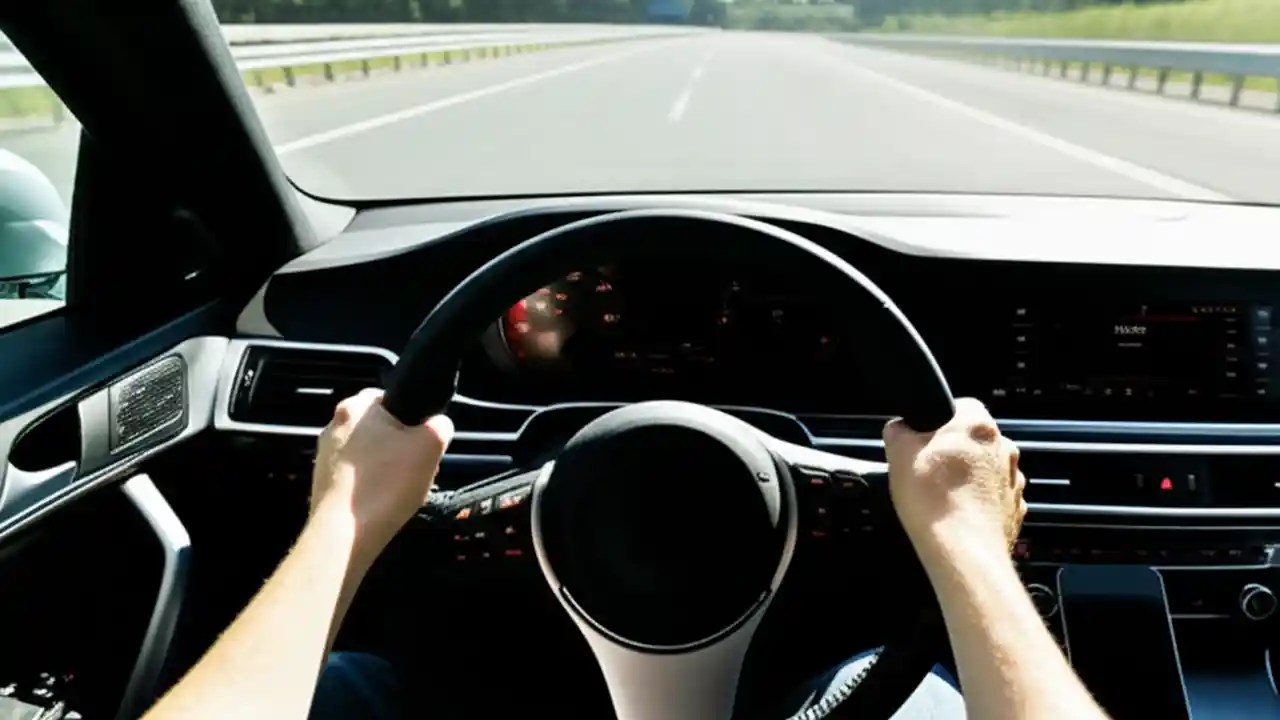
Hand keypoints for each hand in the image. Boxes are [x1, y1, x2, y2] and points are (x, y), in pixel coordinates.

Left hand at [311, 388, 453, 568]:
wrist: (345, 535)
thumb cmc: (387, 484)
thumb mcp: (431, 447)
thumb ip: (440, 425)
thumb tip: (438, 424)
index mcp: (357, 406)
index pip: (391, 399)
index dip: (413, 420)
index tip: (421, 443)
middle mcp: (334, 424)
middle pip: (379, 429)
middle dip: (397, 445)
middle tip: (414, 467)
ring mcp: (323, 454)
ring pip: (366, 454)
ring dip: (383, 467)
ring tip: (397, 490)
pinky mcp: (320, 481)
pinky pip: (353, 477)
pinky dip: (368, 486)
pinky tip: (379, 503)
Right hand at [884, 398, 1024, 565]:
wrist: (963, 551)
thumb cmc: (934, 500)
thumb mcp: (899, 453)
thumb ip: (898, 430)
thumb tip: (900, 428)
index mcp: (978, 425)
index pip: (960, 406)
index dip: (937, 422)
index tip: (923, 441)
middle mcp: (1003, 448)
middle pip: (973, 440)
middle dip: (953, 452)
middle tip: (927, 471)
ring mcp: (1014, 480)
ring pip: (986, 470)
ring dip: (967, 478)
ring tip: (941, 498)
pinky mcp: (1015, 509)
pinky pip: (993, 498)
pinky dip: (978, 504)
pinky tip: (957, 516)